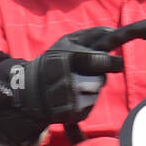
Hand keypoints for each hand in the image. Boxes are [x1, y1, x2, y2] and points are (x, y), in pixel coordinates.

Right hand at [0, 27, 121, 145]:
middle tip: (87, 72)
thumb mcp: (66, 42)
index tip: (118, 64)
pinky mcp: (73, 114)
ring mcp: (71, 100)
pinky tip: (71, 96)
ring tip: (73, 84)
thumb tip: (112, 30)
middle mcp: (69, 80)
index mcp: (68, 59)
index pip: (100, 60)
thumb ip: (90, 35)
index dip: (112, 62)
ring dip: (91, 87)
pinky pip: (90, 105)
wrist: (28, 91)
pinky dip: (85, 100)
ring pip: (96, 91)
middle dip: (99, 75)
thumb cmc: (52, 61)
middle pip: (101, 79)